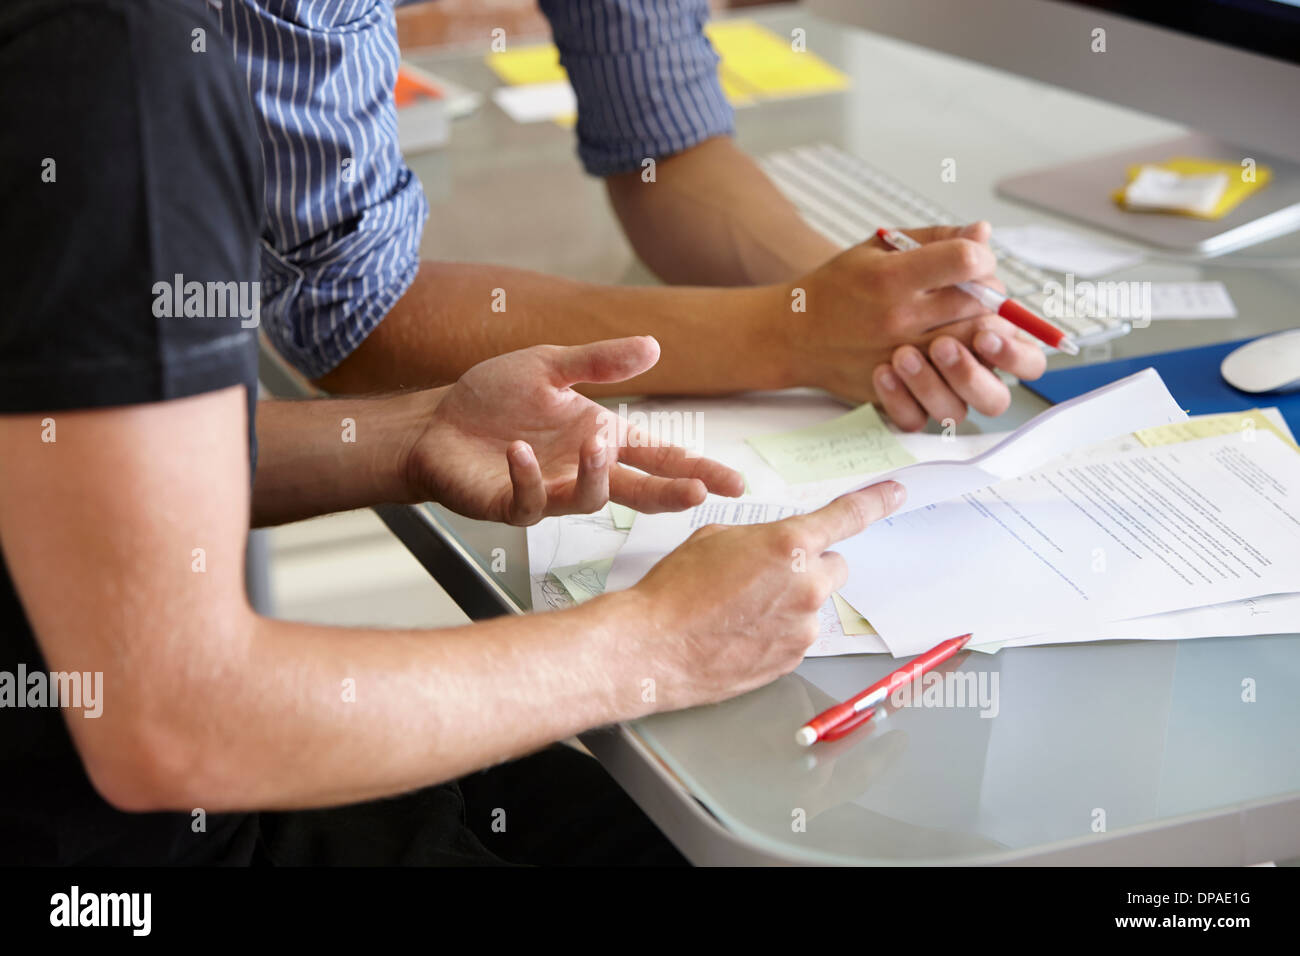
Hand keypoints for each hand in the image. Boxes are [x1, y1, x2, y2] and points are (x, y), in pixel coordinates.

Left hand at [404, 336, 743, 523]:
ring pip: (590, 499)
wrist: (434, 423)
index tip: (734, 483)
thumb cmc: (492, 398)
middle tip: (698, 493)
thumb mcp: (548, 366)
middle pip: (638, 490)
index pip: (659, 456)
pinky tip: (517, 452)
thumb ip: (600, 362)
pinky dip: (526, 476)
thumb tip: (654, 346)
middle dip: (670, 493)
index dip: (696, 469)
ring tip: (593, 443)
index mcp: (600, 437)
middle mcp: (581, 469)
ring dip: (597, 473)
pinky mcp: (512, 506)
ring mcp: (548, 492)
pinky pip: (529, 501)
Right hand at [621, 481, 903, 711]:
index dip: (875, 503)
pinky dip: (778, 632)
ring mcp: (803, 627)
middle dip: (809, 568)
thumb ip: (760, 539)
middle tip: (768, 576)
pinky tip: (740, 633)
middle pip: (834, 568)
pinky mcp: (793, 659)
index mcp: (790, 545)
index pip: (847, 517)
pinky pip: (797, 636)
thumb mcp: (716, 539)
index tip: (896, 494)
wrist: (654, 646)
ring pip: (813, 605)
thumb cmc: (675, 590)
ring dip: (790, 603)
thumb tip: (773, 550)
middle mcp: (807, 586)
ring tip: (740, 612)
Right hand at [784, 222, 1046, 428]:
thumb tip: (983, 233)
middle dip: (990, 293)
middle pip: (979, 304)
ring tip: (970, 322)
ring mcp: (897, 356)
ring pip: (973, 346)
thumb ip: (934, 238)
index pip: (967, 261)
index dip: (981, 256)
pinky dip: (959, 371)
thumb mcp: (878, 249)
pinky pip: (947, 385)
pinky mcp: (896, 387)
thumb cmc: (836, 287)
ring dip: (983, 332)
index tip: (974, 260)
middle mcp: (897, 318)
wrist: (791, 335)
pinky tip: (951, 353)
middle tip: (979, 291)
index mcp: (891, 277)